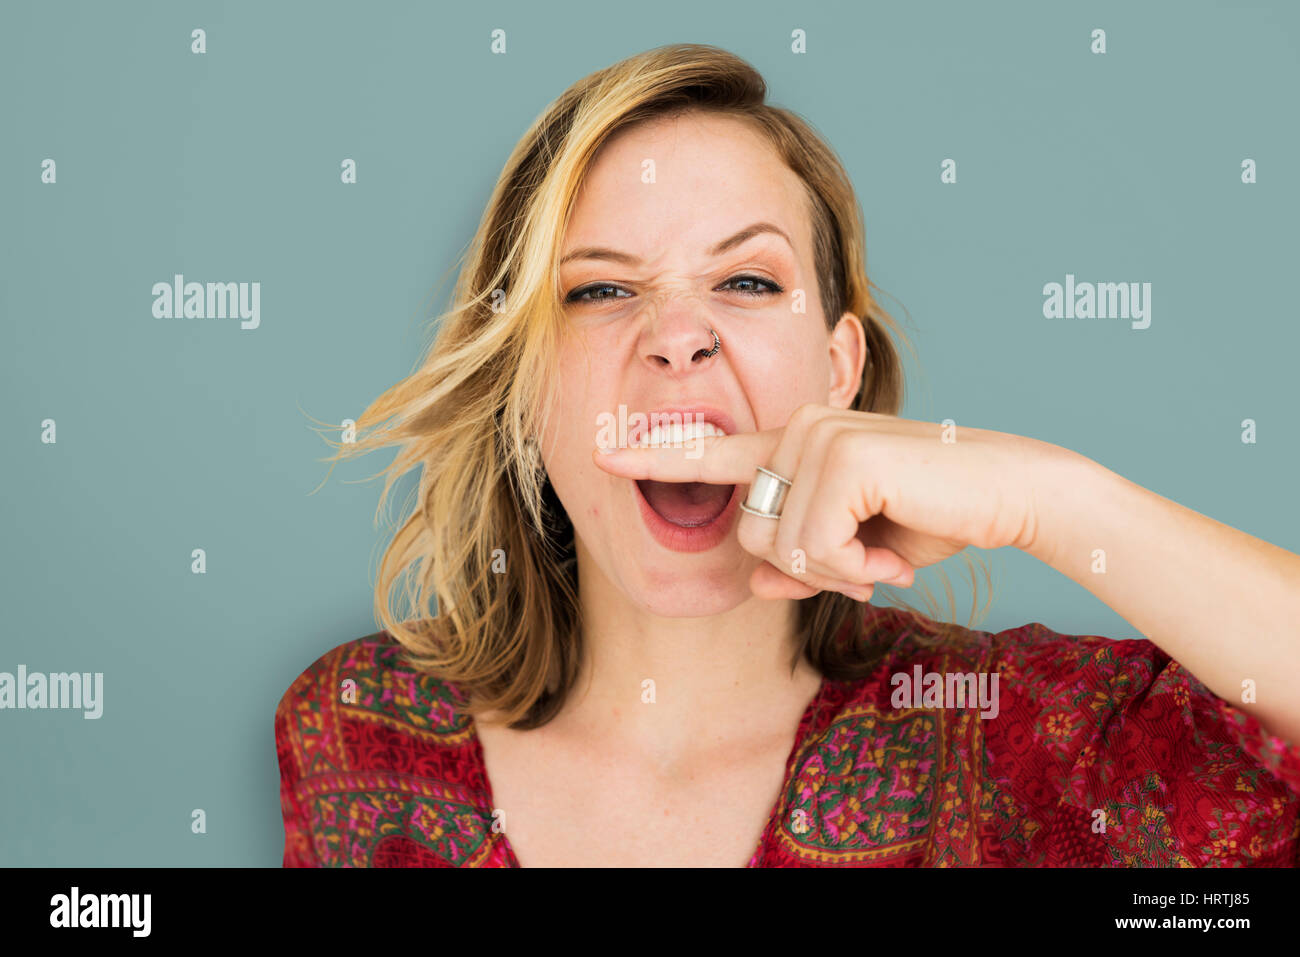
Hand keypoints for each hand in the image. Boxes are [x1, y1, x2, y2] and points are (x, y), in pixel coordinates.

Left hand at [591, 403, 1048, 601]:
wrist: (1008, 495)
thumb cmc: (935, 514)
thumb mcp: (858, 549)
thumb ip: (803, 560)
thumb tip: (758, 585)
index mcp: (795, 440)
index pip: (713, 452)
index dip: (653, 455)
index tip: (600, 451)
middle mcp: (798, 428)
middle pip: (750, 535)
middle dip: (809, 571)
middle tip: (869, 565)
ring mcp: (816, 436)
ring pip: (777, 547)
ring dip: (836, 573)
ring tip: (885, 554)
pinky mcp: (840, 457)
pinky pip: (812, 547)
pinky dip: (854, 569)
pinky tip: (892, 553)